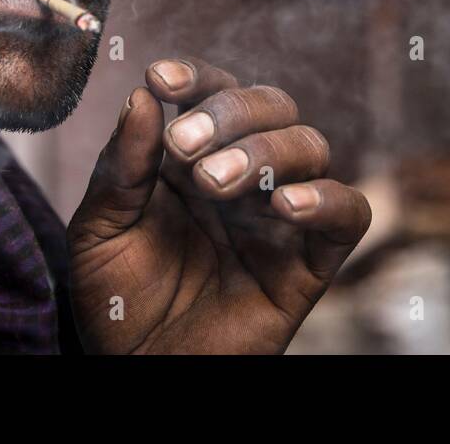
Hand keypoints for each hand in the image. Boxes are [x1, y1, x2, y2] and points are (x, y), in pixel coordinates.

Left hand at [66, 57, 371, 353]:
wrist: (138, 374)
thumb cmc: (119, 303)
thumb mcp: (99, 231)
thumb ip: (121, 168)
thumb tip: (139, 98)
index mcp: (194, 156)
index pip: (213, 91)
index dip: (196, 76)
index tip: (160, 80)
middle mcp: (245, 175)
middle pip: (271, 104)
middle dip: (229, 112)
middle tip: (185, 148)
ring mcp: (280, 216)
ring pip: (311, 145)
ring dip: (267, 150)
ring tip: (216, 184)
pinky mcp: (311, 263)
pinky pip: (350, 213)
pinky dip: (328, 198)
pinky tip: (284, 207)